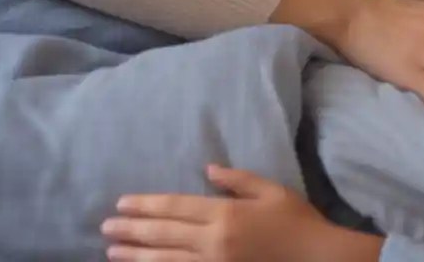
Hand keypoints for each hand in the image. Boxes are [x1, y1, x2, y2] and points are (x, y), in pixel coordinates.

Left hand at [102, 165, 380, 261]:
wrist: (319, 259)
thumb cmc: (298, 221)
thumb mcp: (271, 191)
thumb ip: (237, 180)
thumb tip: (207, 170)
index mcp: (225, 214)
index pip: (176, 207)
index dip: (146, 205)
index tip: (121, 204)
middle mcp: (214, 241)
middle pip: (164, 234)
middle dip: (131, 230)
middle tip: (104, 227)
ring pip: (165, 261)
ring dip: (136, 255)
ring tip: (112, 252)